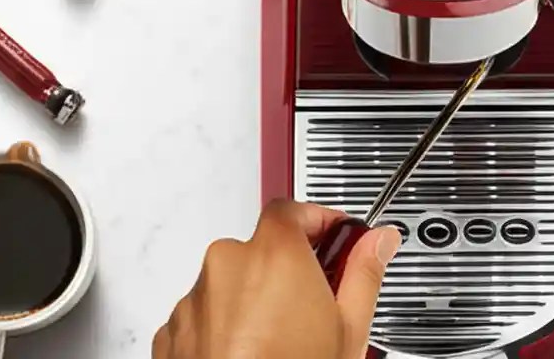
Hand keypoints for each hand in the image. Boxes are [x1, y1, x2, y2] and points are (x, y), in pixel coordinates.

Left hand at [153, 200, 401, 358]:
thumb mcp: (348, 328)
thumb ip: (365, 272)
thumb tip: (380, 241)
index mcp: (273, 254)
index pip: (294, 209)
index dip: (319, 222)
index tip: (337, 240)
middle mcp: (226, 267)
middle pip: (263, 249)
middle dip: (289, 271)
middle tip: (316, 306)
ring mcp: (195, 300)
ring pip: (232, 283)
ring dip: (254, 302)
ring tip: (281, 343)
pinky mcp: (173, 331)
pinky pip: (205, 314)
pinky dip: (224, 328)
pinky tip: (251, 355)